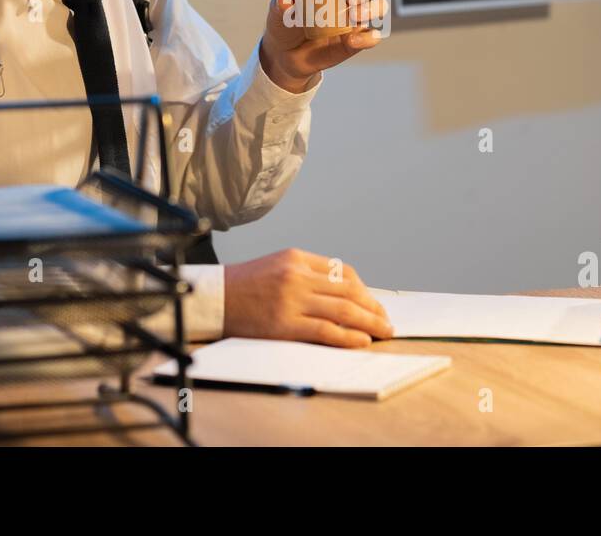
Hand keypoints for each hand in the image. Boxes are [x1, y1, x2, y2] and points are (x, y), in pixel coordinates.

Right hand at [223, 248, 393, 347]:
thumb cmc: (245, 285)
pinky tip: (361, 341)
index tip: (374, 303)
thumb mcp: (277, 265)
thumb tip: (342, 291)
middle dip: (373, 307)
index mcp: (297, 258)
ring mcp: (291, 300)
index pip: (343, 272)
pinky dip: (348, 336)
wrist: (213, 298)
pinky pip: (325, 330)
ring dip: (369, 322)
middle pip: (349, 290)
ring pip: (343, 310)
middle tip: (387, 321)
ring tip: (383, 332)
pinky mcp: (284, 325)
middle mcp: (297, 276)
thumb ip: (307, 273)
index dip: (364, 290)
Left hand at [259, 0, 387, 92]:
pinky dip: (367, 38)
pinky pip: (372, 37)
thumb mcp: (278, 11)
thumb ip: (281, 4)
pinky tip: (351, 40)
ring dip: (371, 9)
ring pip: (379, 6)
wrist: (284, 54)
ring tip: (353, 16)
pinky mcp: (358, 40)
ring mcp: (357, 18)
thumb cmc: (285, 22)